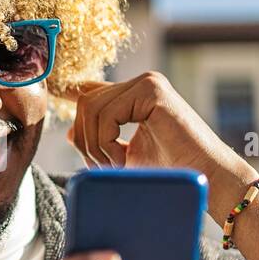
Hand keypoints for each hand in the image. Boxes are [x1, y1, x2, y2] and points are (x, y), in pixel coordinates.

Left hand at [56, 72, 256, 221]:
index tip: (55, 98)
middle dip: (84, 140)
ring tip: (115, 166)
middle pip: (86, 102)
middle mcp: (142, 83)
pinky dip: (106, 142)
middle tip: (101, 167)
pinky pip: (107, 114)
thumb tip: (70, 130)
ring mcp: (148, 84)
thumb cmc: (170, 170)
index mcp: (136, 95)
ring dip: (95, 145)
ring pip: (92, 108)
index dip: (70, 96)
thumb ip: (102, 139)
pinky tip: (122, 159)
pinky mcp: (152, 92)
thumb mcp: (126, 154)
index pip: (92, 91)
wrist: (203, 176)